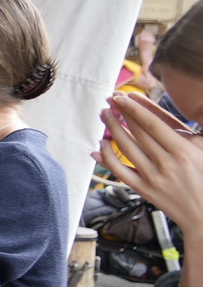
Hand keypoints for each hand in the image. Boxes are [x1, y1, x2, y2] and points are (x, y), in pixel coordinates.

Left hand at [96, 93, 202, 233]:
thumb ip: (185, 135)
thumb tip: (159, 116)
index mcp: (183, 152)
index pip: (152, 125)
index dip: (134, 109)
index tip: (122, 97)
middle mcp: (165, 164)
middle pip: (136, 133)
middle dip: (120, 114)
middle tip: (109, 100)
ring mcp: (152, 178)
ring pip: (124, 149)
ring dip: (111, 129)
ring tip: (104, 115)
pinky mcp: (143, 190)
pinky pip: (119, 171)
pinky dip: (106, 157)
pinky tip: (100, 145)